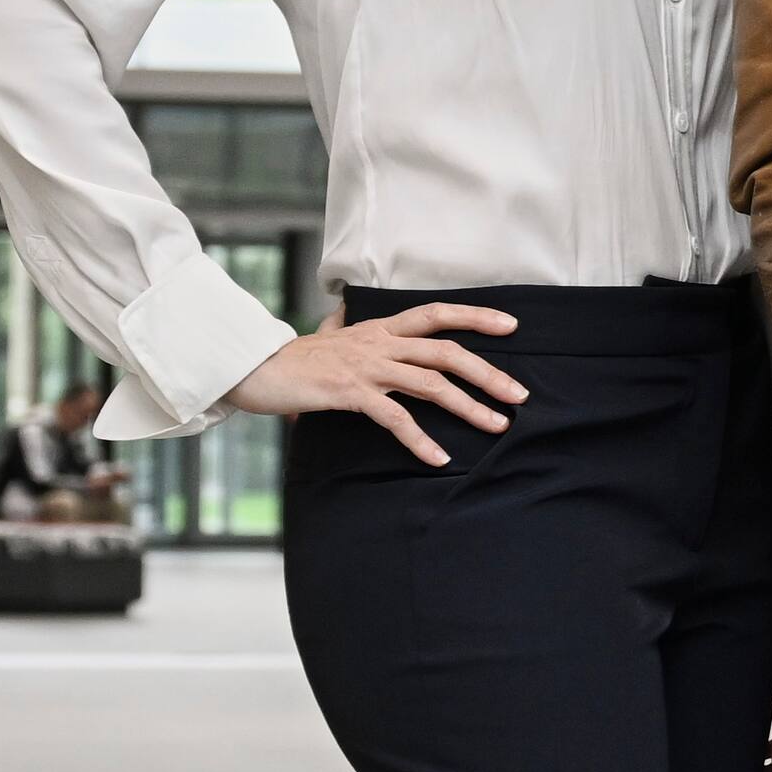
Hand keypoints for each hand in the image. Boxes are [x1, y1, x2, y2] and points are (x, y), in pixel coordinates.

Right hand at [223, 302, 525, 465]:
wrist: (251, 368)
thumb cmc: (296, 360)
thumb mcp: (336, 341)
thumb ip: (361, 337)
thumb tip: (360, 326)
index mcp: (379, 328)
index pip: (436, 313)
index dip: (475, 316)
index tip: (512, 326)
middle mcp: (378, 343)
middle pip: (447, 352)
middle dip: (489, 373)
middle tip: (520, 395)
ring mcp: (365, 367)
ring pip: (430, 383)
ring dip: (469, 406)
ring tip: (497, 425)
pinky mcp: (349, 392)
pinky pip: (395, 418)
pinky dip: (420, 439)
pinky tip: (439, 458)